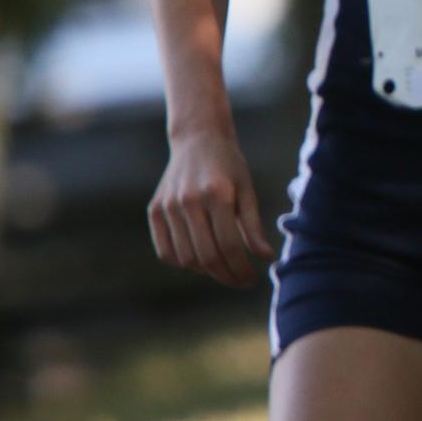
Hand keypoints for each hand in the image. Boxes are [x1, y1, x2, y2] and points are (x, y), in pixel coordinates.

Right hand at [148, 126, 276, 287]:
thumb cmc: (229, 166)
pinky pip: (166, 251)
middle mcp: (189, 200)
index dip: (242, 268)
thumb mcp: (247, 190)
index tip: (252, 279)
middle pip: (207, 256)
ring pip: (186, 258)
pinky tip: (201, 261)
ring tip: (224, 269)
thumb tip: (267, 259)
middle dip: (226, 275)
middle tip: (241, 281)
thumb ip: (254, 226)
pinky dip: (183, 263)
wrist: (198, 139)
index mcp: (217, 193)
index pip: (230, 245)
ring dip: (206, 271)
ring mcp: (168, 206)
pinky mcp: (154, 211)